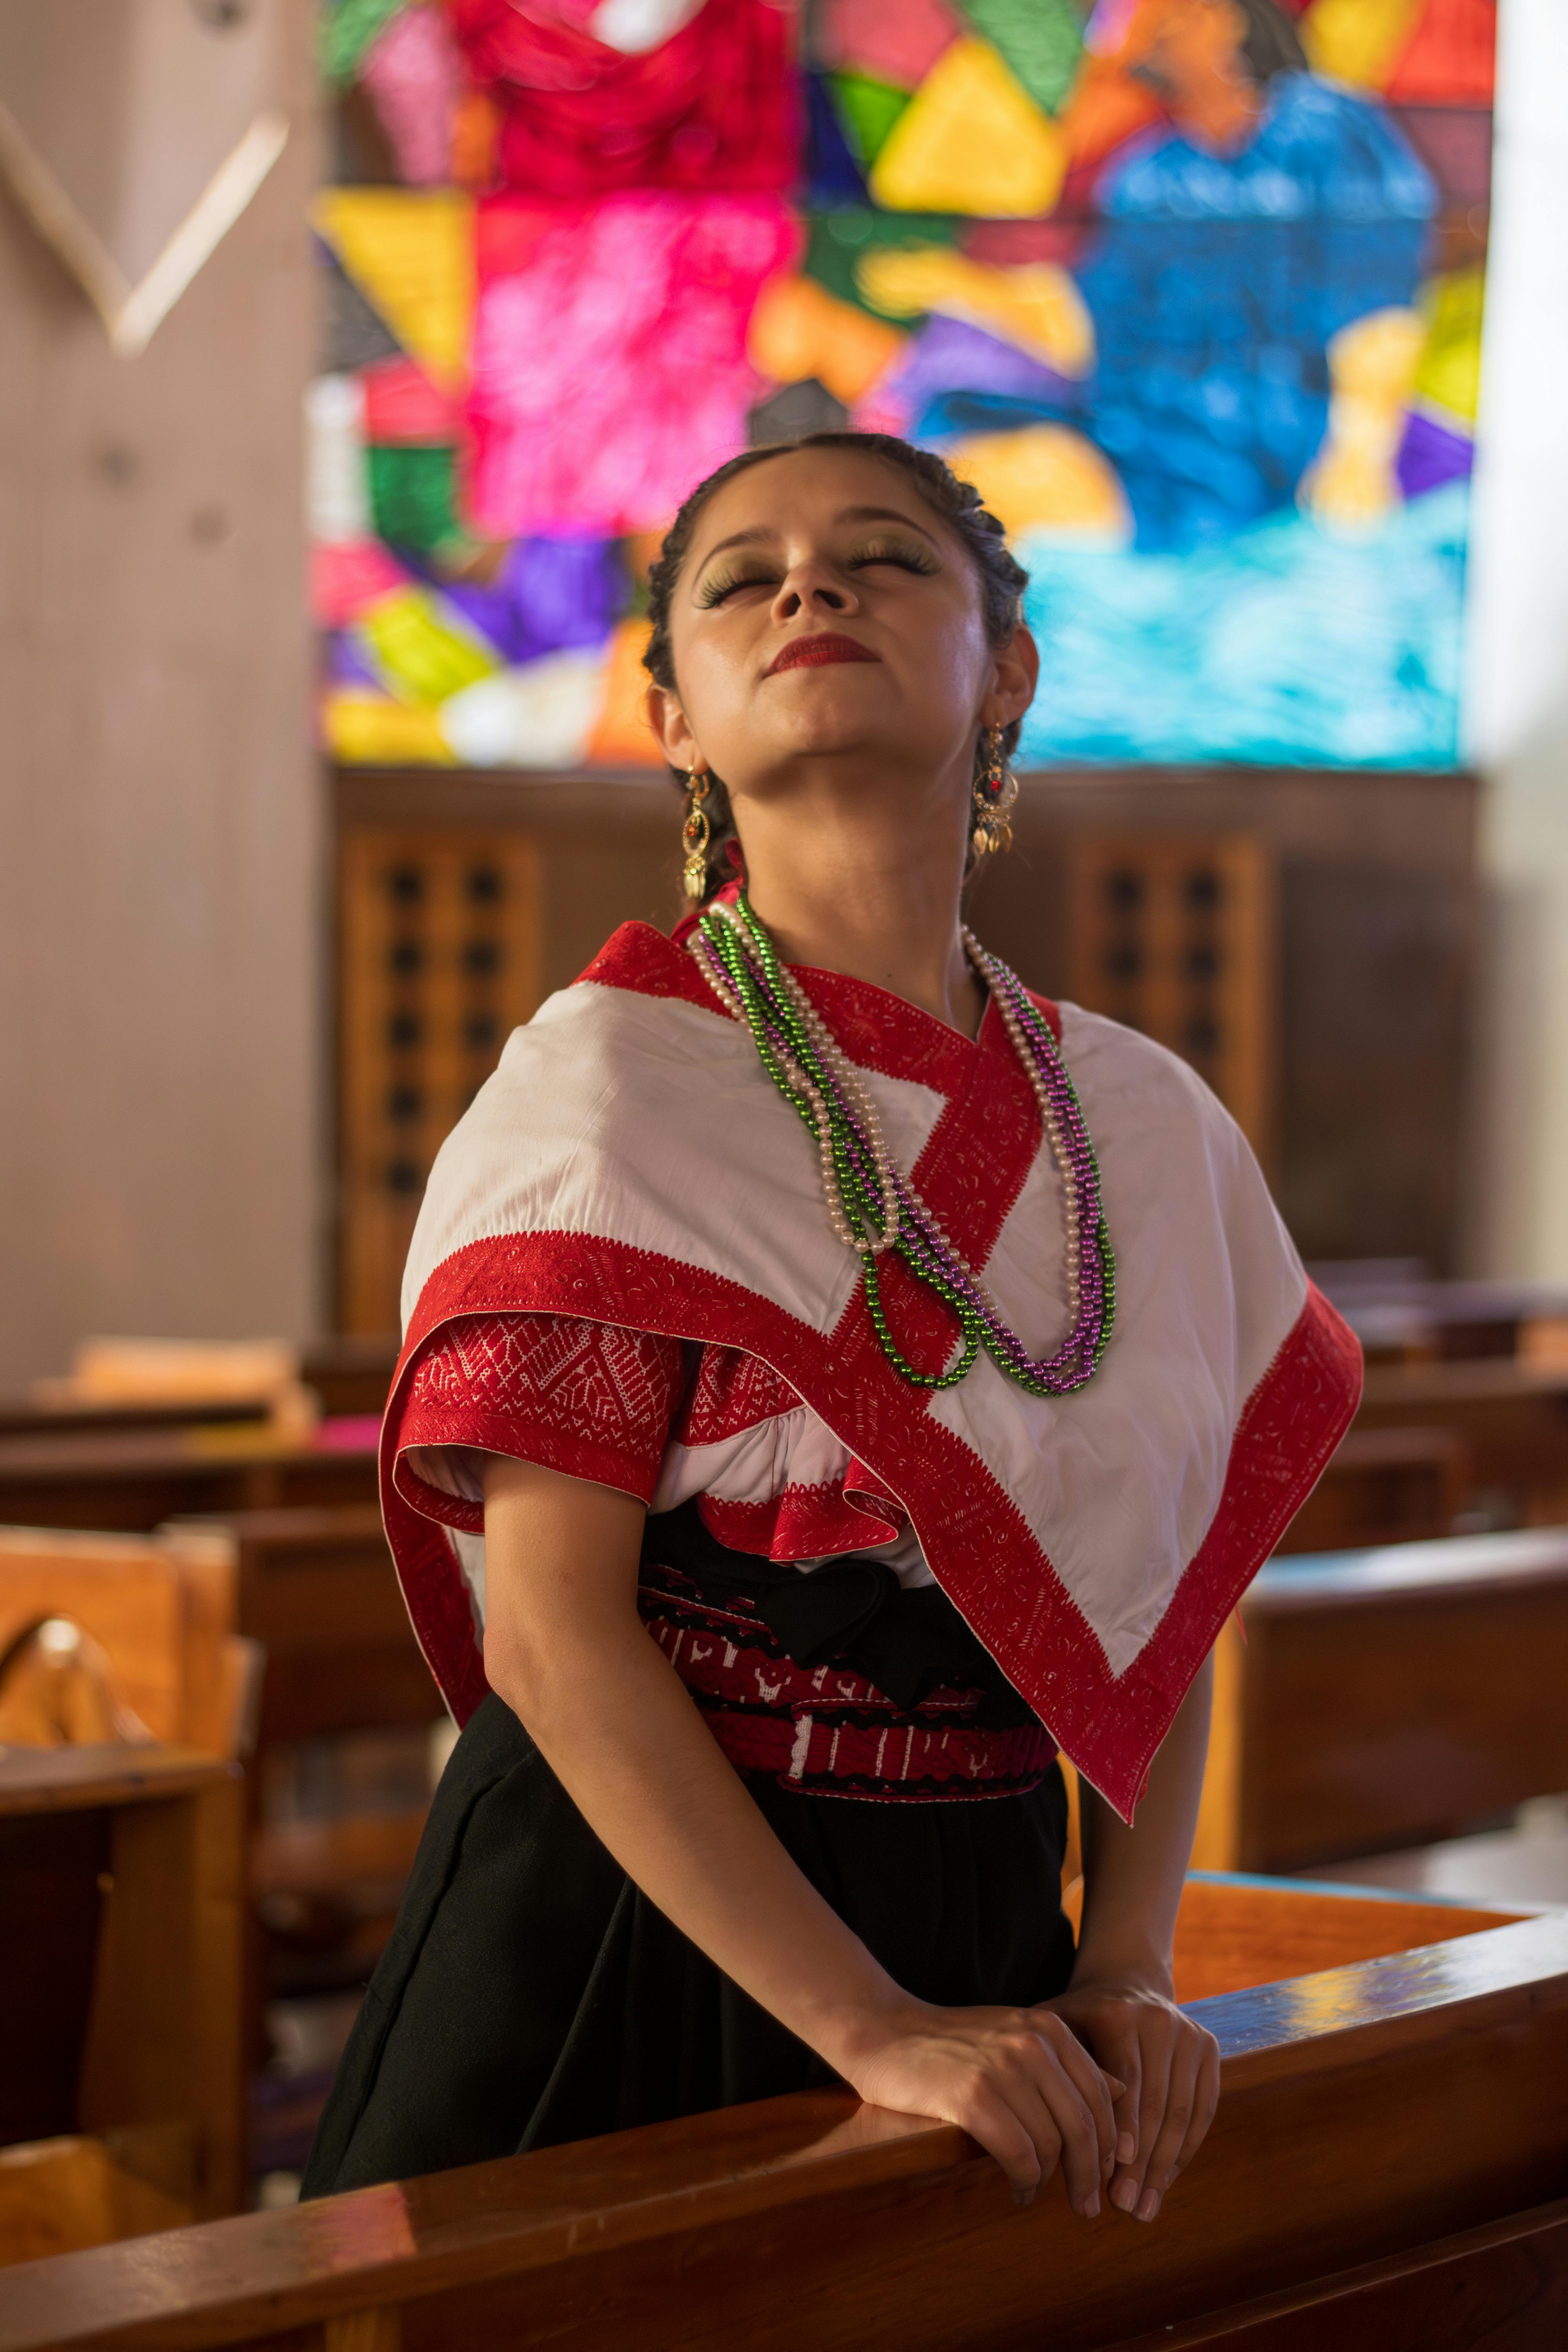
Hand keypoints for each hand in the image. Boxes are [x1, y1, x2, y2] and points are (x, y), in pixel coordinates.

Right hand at [837, 2001, 1124, 2212]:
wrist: (883, 2029)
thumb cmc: (949, 2042)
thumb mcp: (1015, 2036)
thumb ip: (1067, 2062)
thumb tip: (1122, 2091)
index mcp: (1047, 2029)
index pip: (1101, 2096)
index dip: (1109, 2143)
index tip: (1105, 2176)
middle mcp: (1032, 2044)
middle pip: (1083, 2125)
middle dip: (1090, 2174)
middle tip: (1087, 2207)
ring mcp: (1002, 2069)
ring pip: (1052, 2145)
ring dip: (1050, 2182)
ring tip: (1037, 2195)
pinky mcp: (972, 2097)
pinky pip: (1019, 2155)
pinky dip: (1024, 2182)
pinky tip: (1017, 2191)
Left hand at [1042, 1977, 1218, 2222]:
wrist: (1126, 1983)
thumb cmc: (1079, 2019)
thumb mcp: (1058, 2029)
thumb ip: (1059, 2070)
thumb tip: (1065, 2129)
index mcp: (1119, 2015)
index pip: (1126, 2083)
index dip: (1123, 2131)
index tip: (1113, 2176)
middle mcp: (1160, 2021)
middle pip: (1155, 2104)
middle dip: (1141, 2163)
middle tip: (1126, 2205)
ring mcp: (1190, 2034)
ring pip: (1182, 2113)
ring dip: (1165, 2167)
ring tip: (1146, 2207)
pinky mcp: (1209, 2049)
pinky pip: (1203, 2110)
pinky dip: (1185, 2150)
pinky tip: (1166, 2182)